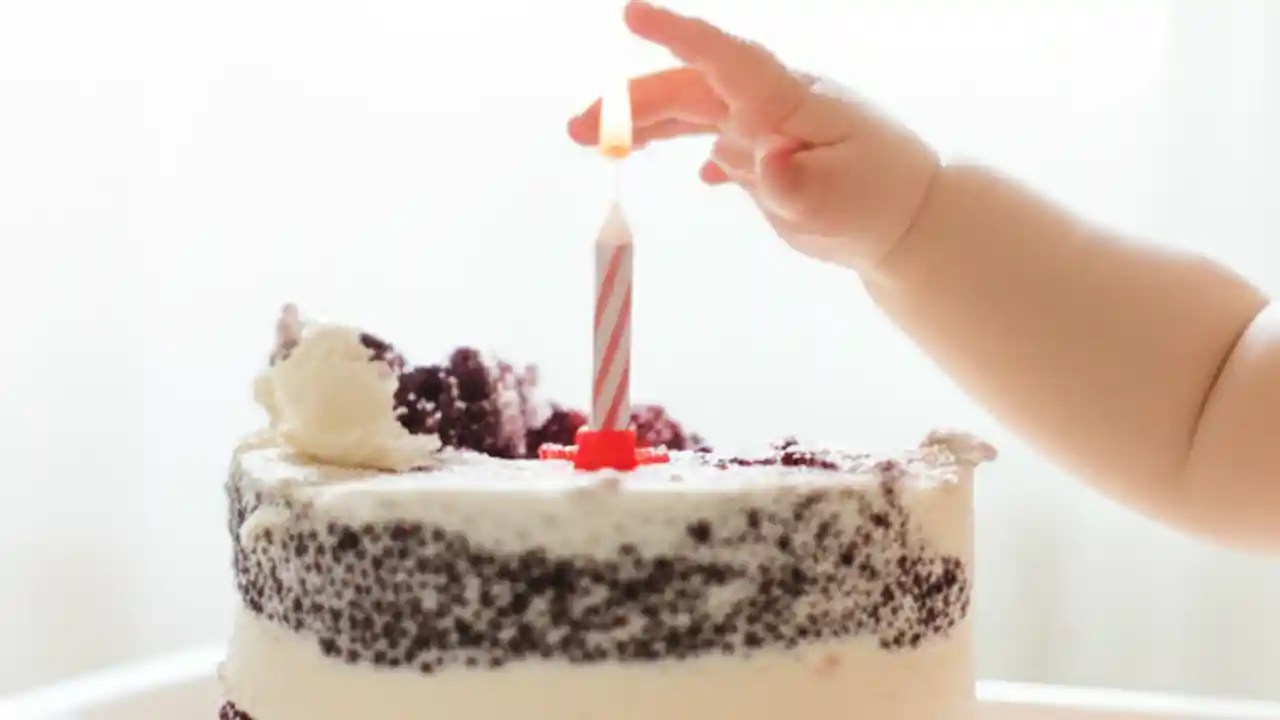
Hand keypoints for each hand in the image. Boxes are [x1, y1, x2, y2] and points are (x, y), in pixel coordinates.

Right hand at [568, 1, 939, 270]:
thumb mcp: (836, 204)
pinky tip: (694, 172)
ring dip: (647, 124)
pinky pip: (720, 139)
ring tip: (597, 145)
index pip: (726, 57)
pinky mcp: (771, 153)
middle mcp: (773, 104)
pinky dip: (695, 148)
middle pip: (691, 88)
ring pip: (696, 111)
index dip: (678, 34)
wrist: (911, 221)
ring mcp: (769, 127)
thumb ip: (793, 183)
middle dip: (632, 103)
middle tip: (578, 130)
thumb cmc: (877, 207)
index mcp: (790, 101)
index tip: (631, 13)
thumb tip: (759, 157)